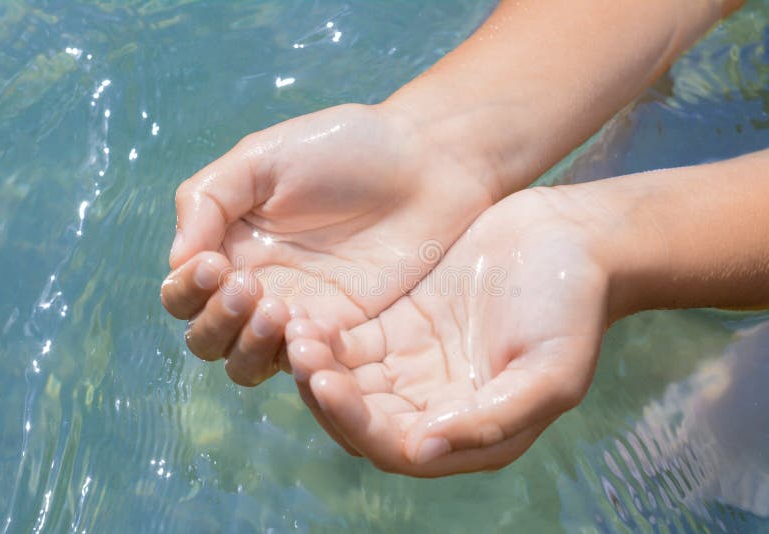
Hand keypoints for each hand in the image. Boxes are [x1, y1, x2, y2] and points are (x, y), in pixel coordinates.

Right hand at [160, 103, 497, 385]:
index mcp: (228, 244)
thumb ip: (208, 201)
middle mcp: (256, 285)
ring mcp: (299, 312)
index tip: (215, 262)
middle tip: (250, 286)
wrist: (426, 162)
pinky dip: (296, 356)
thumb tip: (176, 260)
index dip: (186, 289)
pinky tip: (312, 328)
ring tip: (277, 310)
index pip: (182, 291)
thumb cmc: (343, 148)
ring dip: (247, 346)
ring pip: (246, 363)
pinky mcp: (343, 331)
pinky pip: (304, 364)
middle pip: (206, 337)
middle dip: (215, 320)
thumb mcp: (261, 158)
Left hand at [285, 188, 610, 475]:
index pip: (396, 447)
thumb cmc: (572, 308)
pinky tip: (305, 315)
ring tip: (295, 331)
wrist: (569, 239)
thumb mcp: (550, 372)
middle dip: (326, 393)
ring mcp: (413, 365)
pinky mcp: (400, 326)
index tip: (328, 384)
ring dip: (318, 365)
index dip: (357, 424)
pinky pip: (351, 342)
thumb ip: (492, 419)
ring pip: (349, 380)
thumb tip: (424, 450)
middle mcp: (434, 407)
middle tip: (301, 352)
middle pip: (361, 418)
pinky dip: (325, 336)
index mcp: (471, 430)